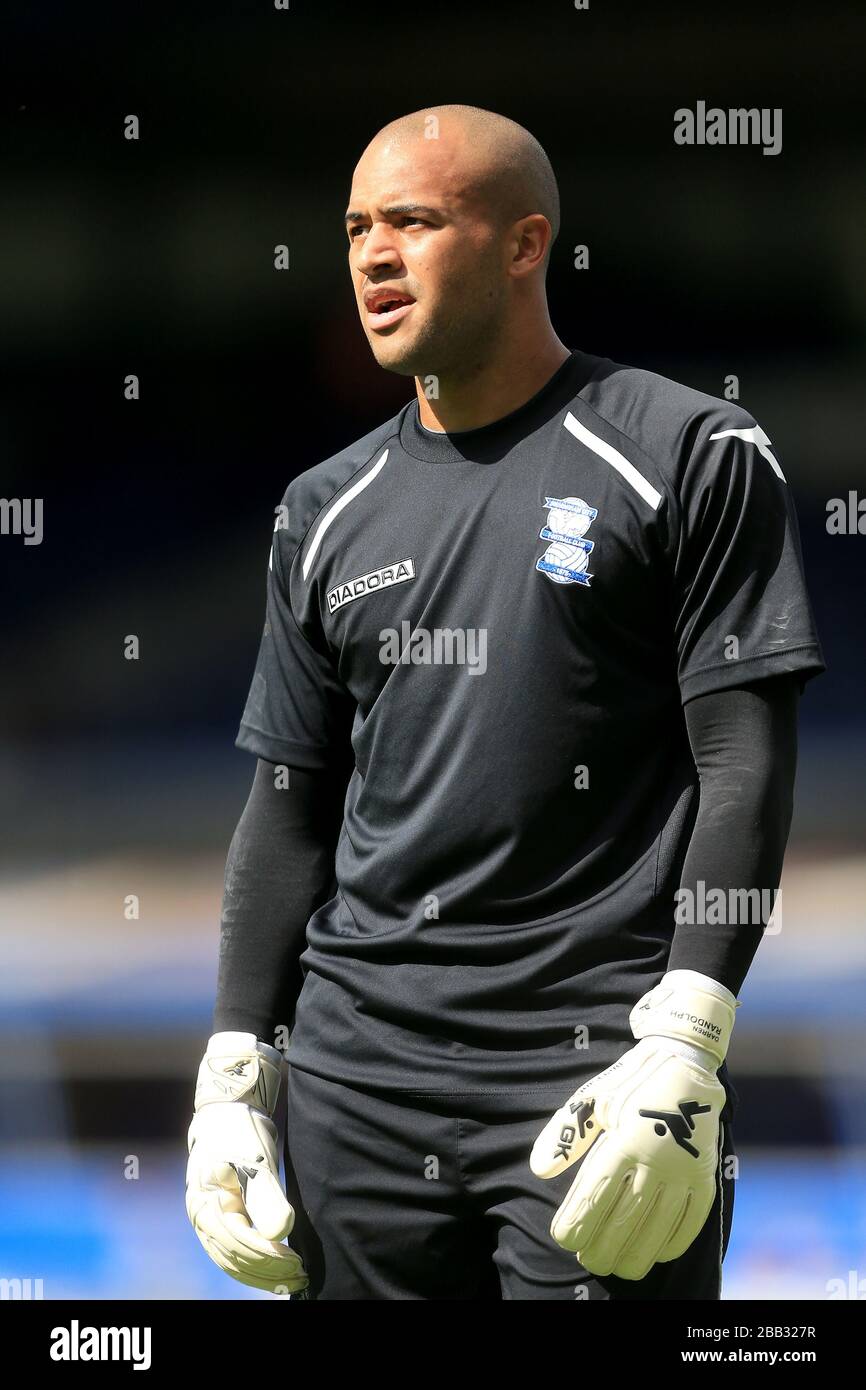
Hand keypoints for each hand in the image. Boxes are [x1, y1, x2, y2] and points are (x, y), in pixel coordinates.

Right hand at [185, 1032, 308, 1295]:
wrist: (228, 1109)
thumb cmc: (240, 1130)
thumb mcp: (256, 1160)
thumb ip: (266, 1198)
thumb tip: (280, 1234)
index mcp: (206, 1204)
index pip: (238, 1242)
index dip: (268, 1256)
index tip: (297, 1261)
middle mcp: (202, 1216)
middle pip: (234, 1258)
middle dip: (268, 1270)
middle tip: (303, 1276)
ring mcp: (208, 1219)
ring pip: (233, 1260)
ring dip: (262, 1273)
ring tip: (294, 1279)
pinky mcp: (220, 1216)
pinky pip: (234, 1251)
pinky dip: (254, 1264)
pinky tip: (275, 1271)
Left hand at [529, 970, 736, 1280]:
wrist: (683, 1060)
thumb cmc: (630, 1083)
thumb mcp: (593, 1098)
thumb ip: (567, 1134)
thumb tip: (539, 1168)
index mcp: (623, 1138)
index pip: (596, 1194)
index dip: (579, 1222)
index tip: (565, 1239)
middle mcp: (655, 1157)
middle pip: (625, 1218)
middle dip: (603, 1246)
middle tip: (589, 1261)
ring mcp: (684, 1168)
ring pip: (658, 1226)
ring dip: (636, 1253)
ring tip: (618, 1267)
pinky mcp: (706, 1173)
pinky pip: (692, 1218)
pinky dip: (675, 1241)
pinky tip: (658, 1253)